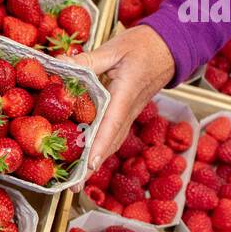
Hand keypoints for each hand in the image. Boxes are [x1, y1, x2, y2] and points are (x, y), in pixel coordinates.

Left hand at [79, 25, 176, 176]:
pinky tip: (85, 158)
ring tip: (75, 180)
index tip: (88, 165)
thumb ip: (87, 60)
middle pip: (110, 143)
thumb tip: (60, 66)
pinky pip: (113, 134)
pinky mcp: (127, 112)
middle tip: (73, 186)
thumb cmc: (144, 45)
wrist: (170, 46)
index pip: (112, 124)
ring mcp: (130, 113)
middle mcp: (129, 109)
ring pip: (112, 142)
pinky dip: (100, 148)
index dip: (99, 145)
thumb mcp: (114, 48)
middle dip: (92, 166)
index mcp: (126, 94)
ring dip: (95, 162)